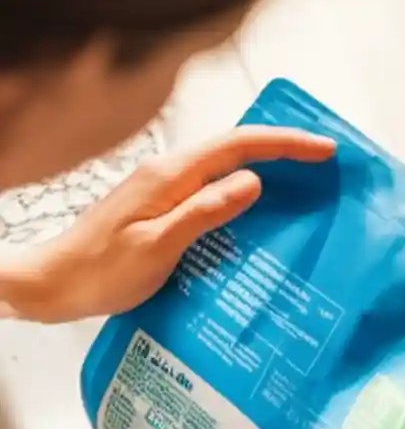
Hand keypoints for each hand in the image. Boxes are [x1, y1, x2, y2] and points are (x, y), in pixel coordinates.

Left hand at [0, 126, 335, 322]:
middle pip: (235, 148)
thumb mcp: (158, 246)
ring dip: (267, 167)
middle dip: (284, 148)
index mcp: (171, 176)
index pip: (238, 146)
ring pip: (226, 167)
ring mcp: (165, 189)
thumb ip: (205, 211)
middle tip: (326, 162)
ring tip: (306, 181)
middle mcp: (169, 173)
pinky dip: (246, 189)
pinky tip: (262, 209)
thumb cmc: (102, 272)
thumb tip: (254, 181)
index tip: (325, 150)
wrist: (53, 285)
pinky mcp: (164, 206)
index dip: (285, 144)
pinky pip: (214, 187)